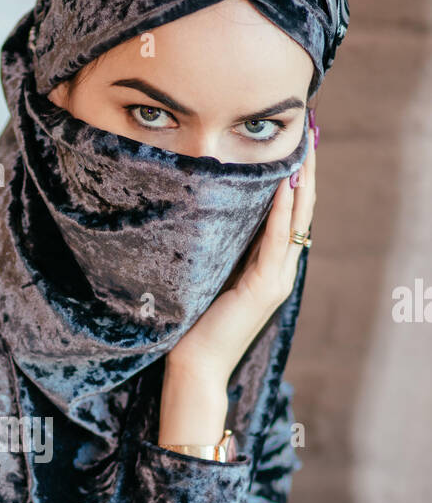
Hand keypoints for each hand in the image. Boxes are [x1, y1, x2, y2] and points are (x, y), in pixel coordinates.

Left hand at [166, 126, 316, 388]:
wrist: (195, 366)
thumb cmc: (194, 326)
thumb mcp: (210, 278)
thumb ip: (221, 252)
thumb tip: (209, 215)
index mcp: (267, 269)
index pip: (289, 217)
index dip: (295, 182)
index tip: (294, 148)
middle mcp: (279, 272)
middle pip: (300, 214)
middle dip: (305, 174)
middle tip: (308, 136)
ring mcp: (276, 281)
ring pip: (296, 223)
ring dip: (300, 185)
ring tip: (304, 151)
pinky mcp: (264, 288)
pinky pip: (277, 242)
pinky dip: (282, 213)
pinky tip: (285, 186)